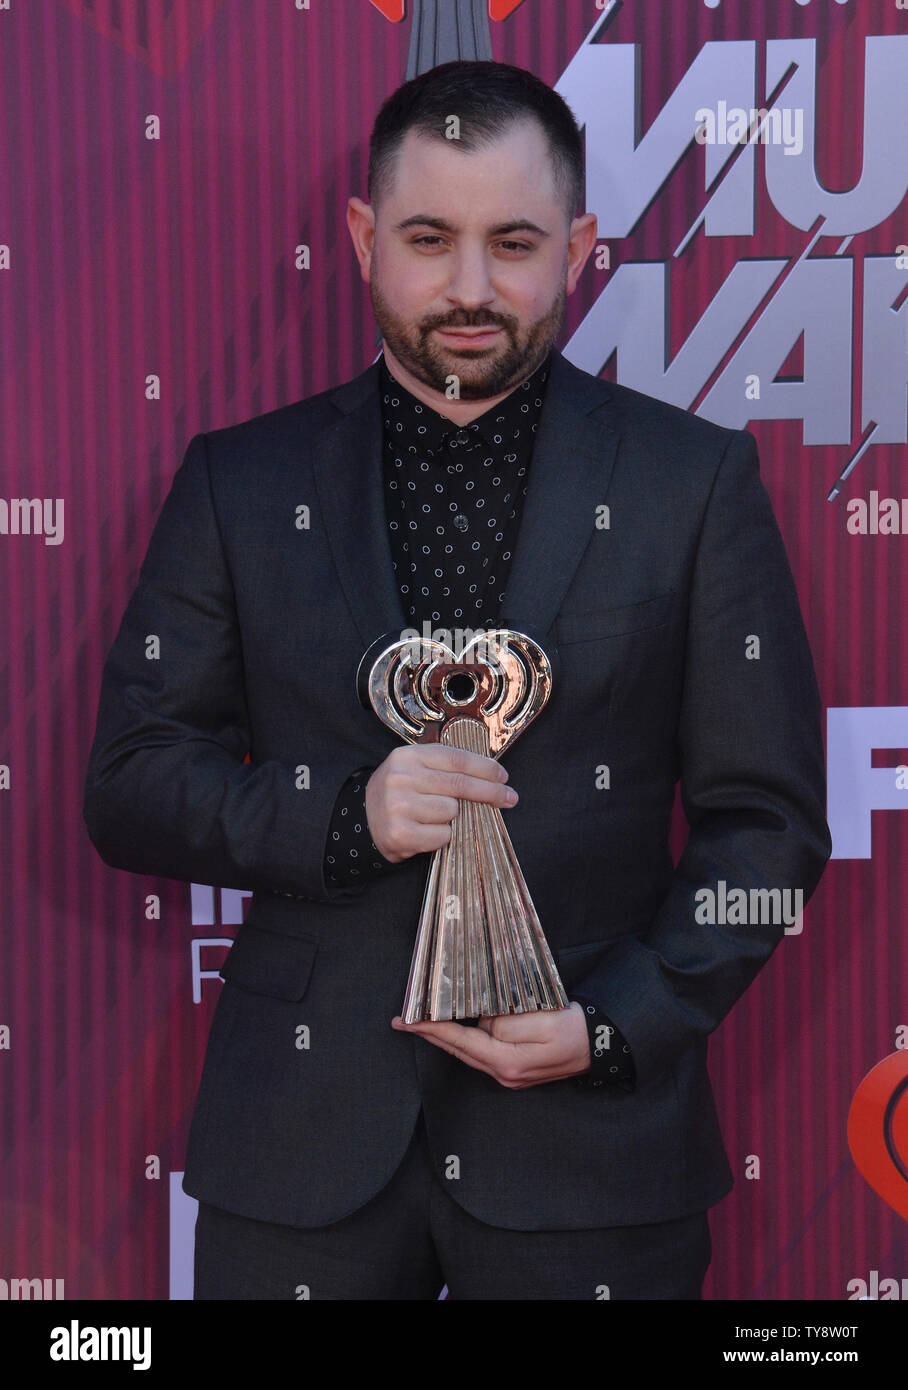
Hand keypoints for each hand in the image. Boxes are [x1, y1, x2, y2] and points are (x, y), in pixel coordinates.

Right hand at [364, 743, 517, 862]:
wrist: (362, 821)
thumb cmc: (399, 794)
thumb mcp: (414, 770)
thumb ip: (445, 768)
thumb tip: (491, 777)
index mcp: (408, 757)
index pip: (456, 759)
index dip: (485, 768)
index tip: (504, 777)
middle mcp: (401, 778)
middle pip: (460, 784)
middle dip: (491, 792)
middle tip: (510, 798)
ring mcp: (399, 806)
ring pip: (452, 811)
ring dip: (453, 817)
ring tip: (433, 817)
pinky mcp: (400, 834)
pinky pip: (442, 835)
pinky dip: (442, 836)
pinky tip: (426, 832)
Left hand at [391, 1002, 590, 1088]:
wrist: (600, 1046)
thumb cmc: (572, 1030)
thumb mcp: (540, 1020)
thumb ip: (505, 1022)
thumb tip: (483, 1022)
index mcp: (507, 1062)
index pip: (459, 1042)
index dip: (430, 1029)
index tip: (406, 1021)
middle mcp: (504, 1074)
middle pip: (457, 1050)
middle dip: (430, 1034)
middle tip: (404, 1020)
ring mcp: (509, 1076)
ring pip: (467, 1052)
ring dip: (446, 1036)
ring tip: (425, 1019)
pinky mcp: (515, 1070)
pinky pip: (481, 1052)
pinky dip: (465, 1040)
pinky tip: (457, 1027)